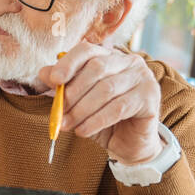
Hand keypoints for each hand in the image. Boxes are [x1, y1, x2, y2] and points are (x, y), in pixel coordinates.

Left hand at [37, 40, 164, 164]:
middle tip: (59, 113)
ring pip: (106, 89)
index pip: (87, 50)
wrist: (129, 144)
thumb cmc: (103, 119)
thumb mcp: (79, 102)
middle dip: (73, 93)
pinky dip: (96, 120)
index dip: (69, 63)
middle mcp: (130, 62)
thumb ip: (63, 86)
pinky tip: (83, 131)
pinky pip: (118, 108)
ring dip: (82, 110)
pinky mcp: (150, 97)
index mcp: (110, 57)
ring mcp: (143, 77)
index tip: (54, 80)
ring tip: (67, 125)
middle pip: (96, 69)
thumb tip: (44, 73)